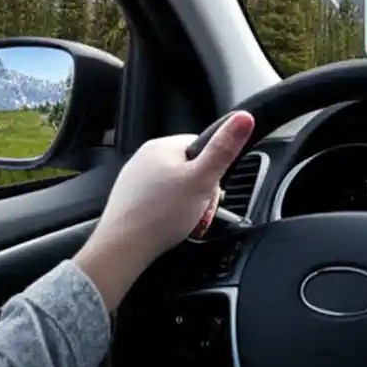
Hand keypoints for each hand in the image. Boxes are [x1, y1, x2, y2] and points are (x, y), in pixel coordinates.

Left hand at [74, 111, 254, 309]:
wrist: (122, 249)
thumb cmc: (161, 215)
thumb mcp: (202, 180)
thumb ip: (224, 149)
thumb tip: (244, 117)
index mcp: (163, 145)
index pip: (202, 146)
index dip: (213, 170)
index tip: (210, 189)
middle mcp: (145, 156)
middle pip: (190, 167)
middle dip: (200, 190)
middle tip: (198, 209)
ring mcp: (134, 178)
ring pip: (176, 185)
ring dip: (186, 202)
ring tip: (183, 220)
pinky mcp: (129, 198)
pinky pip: (160, 199)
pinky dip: (168, 211)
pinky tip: (167, 224)